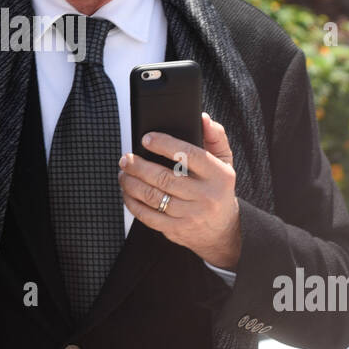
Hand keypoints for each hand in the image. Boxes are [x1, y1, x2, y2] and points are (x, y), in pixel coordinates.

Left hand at [118, 113, 241, 269]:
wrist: (222, 230)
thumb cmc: (219, 189)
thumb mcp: (224, 162)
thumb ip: (215, 137)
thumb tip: (203, 118)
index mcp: (218, 175)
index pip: (189, 155)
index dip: (164, 145)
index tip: (146, 139)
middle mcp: (205, 196)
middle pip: (164, 178)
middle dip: (139, 166)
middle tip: (126, 158)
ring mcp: (190, 215)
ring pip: (153, 197)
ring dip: (131, 183)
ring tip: (123, 173)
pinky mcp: (176, 229)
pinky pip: (148, 216)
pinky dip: (132, 203)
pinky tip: (127, 193)